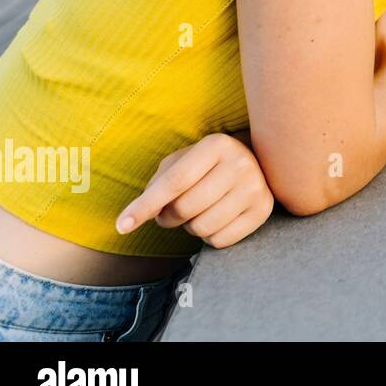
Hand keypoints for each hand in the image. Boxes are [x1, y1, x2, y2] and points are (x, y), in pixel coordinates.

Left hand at [115, 133, 275, 248]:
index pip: (174, 182)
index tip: (122, 226)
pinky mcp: (263, 211)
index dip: (145, 205)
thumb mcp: (182, 161)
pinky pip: (220, 240)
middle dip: (168, 217)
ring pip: (202, 228)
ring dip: (190, 227)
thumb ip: (158, 185)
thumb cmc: (208, 164)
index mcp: (216, 145)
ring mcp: (256, 188)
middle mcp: (241, 164)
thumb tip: (132, 219)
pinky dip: (209, 236)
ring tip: (198, 212)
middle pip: (185, 208)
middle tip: (171, 211)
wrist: (257, 162)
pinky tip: (216, 219)